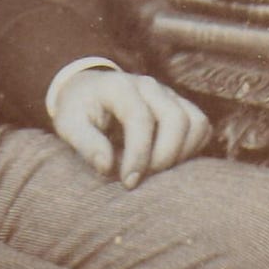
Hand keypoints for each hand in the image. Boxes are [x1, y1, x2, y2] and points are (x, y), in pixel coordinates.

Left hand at [50, 69, 212, 188]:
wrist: (89, 91)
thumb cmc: (78, 110)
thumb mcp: (67, 124)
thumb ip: (85, 143)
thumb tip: (107, 166)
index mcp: (120, 86)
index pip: (139, 118)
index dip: (138, 154)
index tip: (128, 181)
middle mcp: (149, 86)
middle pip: (176, 119)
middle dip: (164, 156)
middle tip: (143, 177)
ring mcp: (169, 94)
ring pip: (196, 123)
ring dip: (181, 154)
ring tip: (156, 171)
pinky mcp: (181, 106)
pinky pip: (201, 128)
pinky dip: (192, 150)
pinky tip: (168, 163)